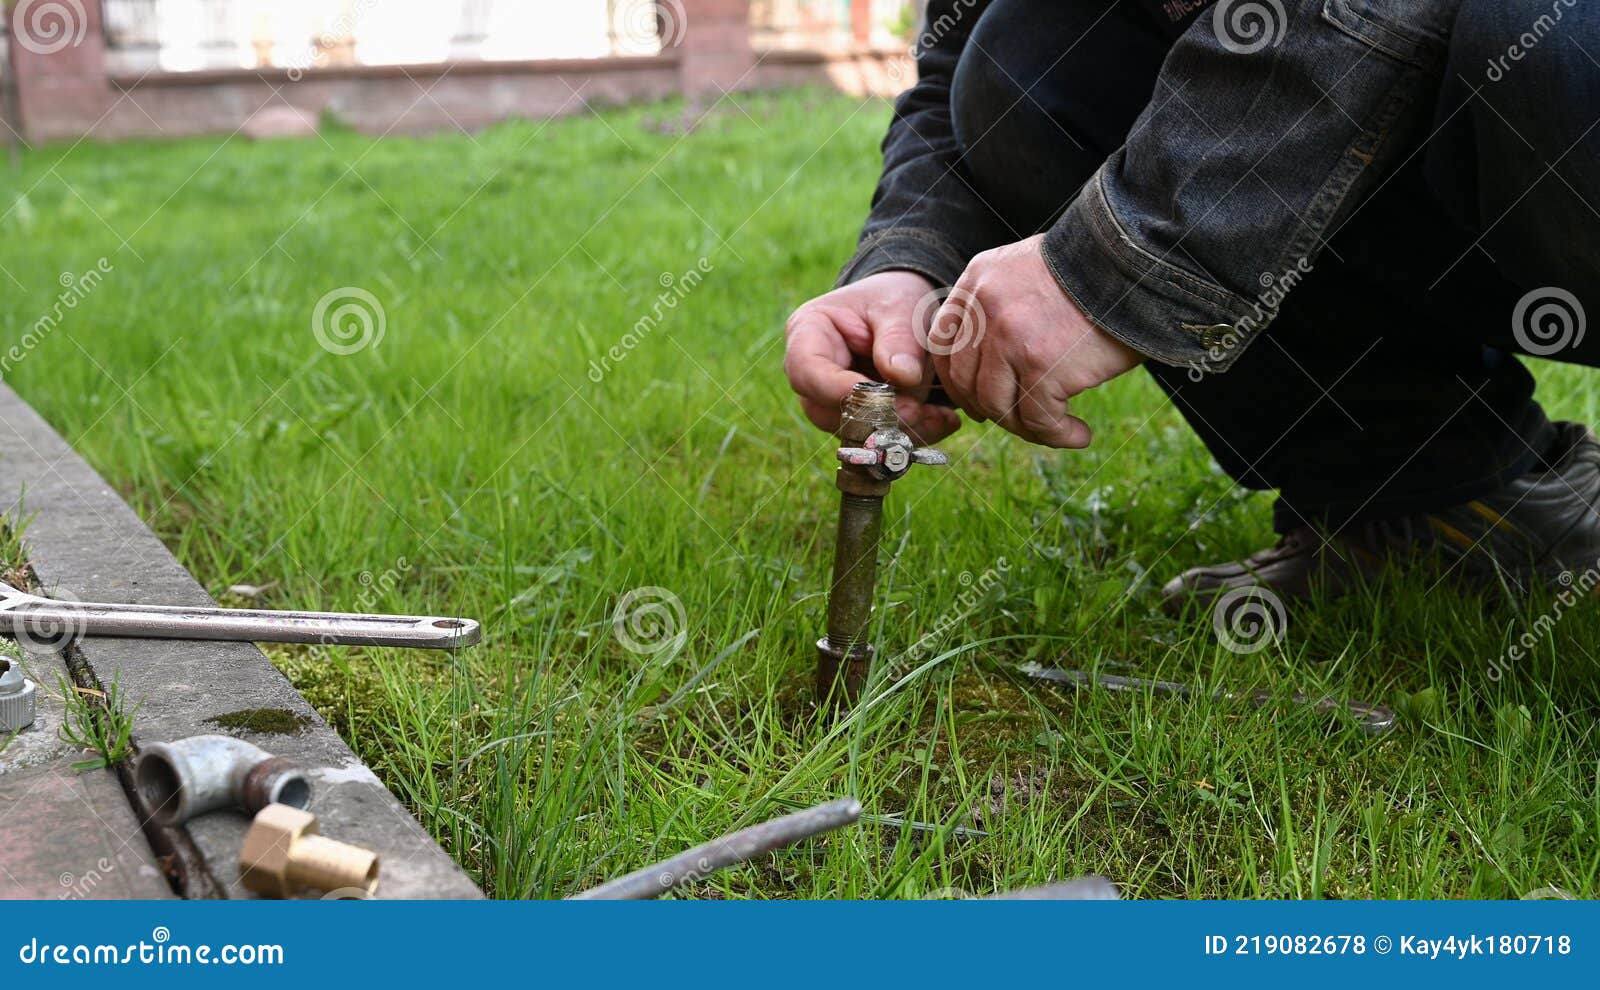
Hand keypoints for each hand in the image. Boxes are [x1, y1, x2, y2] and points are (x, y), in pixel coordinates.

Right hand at [783, 270, 961, 443]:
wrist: (907, 312)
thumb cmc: (895, 299)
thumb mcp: (901, 307)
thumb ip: (900, 338)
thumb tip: (902, 378)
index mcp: (808, 333)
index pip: (807, 370)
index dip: (837, 390)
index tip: (880, 396)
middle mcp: (812, 374)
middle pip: (827, 411)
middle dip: (875, 418)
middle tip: (920, 410)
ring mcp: (832, 402)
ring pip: (854, 433)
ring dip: (899, 432)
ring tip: (942, 416)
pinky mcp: (858, 420)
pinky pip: (878, 439)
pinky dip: (914, 434)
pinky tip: (945, 420)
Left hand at [931, 234, 1143, 448]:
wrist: (1139, 262)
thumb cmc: (1098, 270)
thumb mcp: (1031, 271)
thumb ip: (1002, 305)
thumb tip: (991, 362)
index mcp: (978, 279)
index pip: (945, 343)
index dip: (958, 381)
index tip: (979, 403)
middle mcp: (985, 307)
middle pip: (966, 380)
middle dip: (990, 410)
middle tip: (1021, 422)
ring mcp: (1009, 338)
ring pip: (998, 406)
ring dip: (1026, 428)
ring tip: (1058, 429)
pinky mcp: (1042, 366)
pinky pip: (1038, 420)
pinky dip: (1057, 436)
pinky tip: (1078, 435)